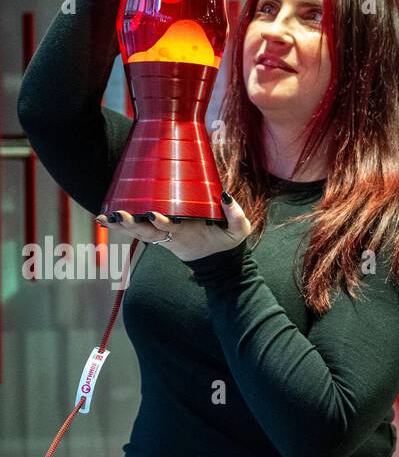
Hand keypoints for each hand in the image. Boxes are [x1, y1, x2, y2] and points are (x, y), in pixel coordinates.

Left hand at [96, 193, 252, 262]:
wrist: (216, 260)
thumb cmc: (225, 242)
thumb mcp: (238, 232)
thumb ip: (236, 216)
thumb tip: (225, 195)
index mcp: (186, 233)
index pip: (171, 228)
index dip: (161, 222)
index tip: (152, 215)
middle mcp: (170, 235)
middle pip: (147, 231)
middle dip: (132, 224)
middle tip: (119, 216)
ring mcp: (161, 234)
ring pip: (137, 231)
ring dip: (120, 225)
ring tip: (104, 218)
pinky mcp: (156, 231)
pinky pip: (136, 229)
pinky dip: (119, 225)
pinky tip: (103, 217)